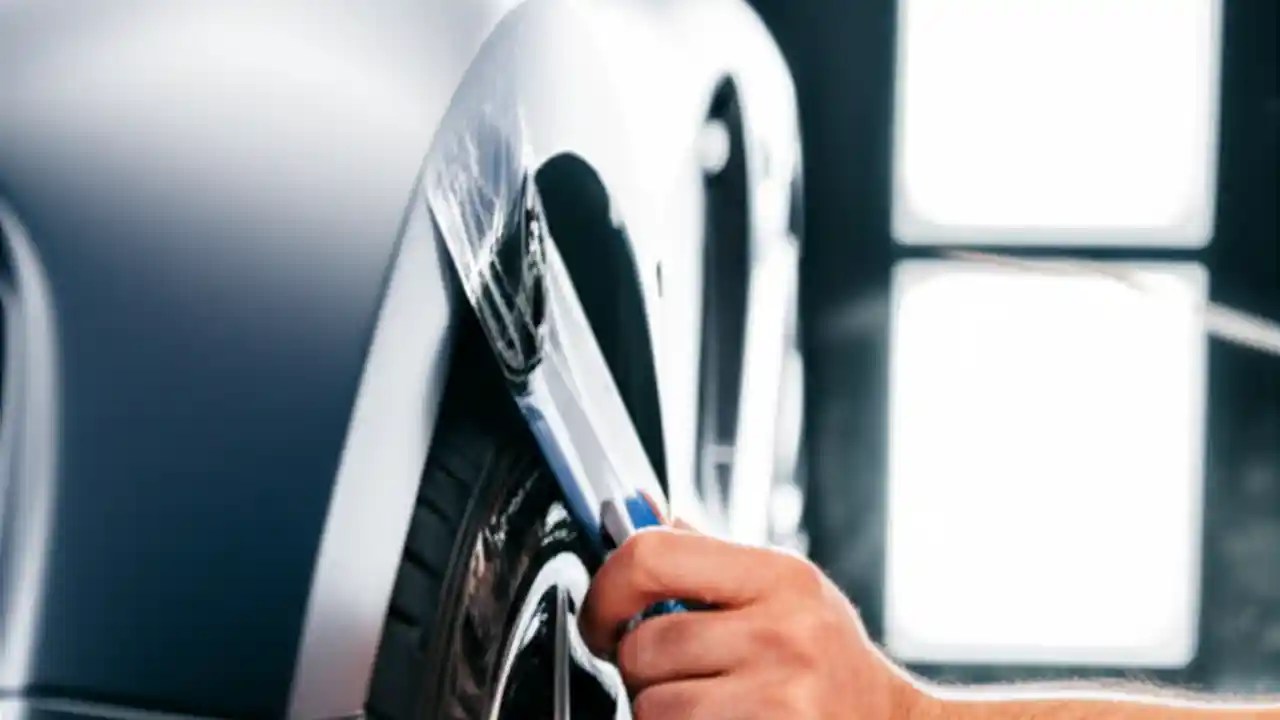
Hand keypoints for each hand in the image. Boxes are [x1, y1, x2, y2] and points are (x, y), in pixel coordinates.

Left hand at [578, 525, 924, 719]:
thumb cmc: (831, 665)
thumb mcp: (786, 594)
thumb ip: (710, 558)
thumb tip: (641, 513)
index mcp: (780, 577)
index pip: (651, 556)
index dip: (605, 591)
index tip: (603, 618)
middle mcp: (784, 633)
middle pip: (642, 645)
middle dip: (638, 668)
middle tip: (670, 675)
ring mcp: (781, 698)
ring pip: (651, 706)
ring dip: (659, 713)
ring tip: (704, 706)